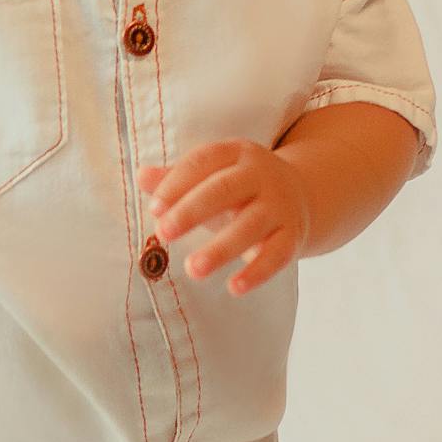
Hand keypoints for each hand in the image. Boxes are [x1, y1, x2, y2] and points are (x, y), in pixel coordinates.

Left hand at [137, 141, 309, 295]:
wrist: (300, 194)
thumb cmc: (239, 189)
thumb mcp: (211, 176)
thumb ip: (176, 178)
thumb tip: (141, 176)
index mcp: (235, 153)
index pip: (203, 161)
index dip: (177, 183)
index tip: (154, 208)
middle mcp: (260, 176)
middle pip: (225, 189)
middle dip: (191, 211)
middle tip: (163, 233)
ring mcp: (279, 206)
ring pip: (250, 226)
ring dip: (220, 249)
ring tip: (192, 269)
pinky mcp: (292, 236)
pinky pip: (276, 255)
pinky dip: (256, 272)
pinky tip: (233, 287)